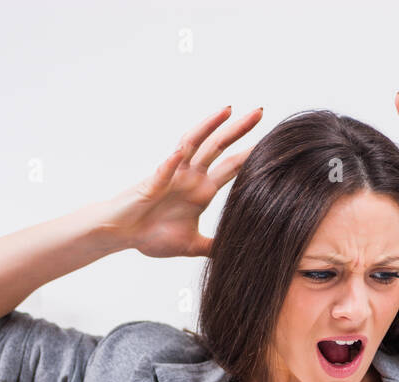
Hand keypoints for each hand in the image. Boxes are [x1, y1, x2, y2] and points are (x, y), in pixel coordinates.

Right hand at [101, 105, 262, 257]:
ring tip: (227, 110)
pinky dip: (172, 162)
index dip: (251, 155)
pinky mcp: (152, 183)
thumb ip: (214, 246)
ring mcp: (172, 176)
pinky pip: (163, 170)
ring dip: (209, 127)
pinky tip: (180, 151)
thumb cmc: (152, 235)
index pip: (233, 168)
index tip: (276, 143)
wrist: (122, 235)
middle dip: (239, 130)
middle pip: (219, 147)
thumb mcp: (193, 245)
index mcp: (201, 190)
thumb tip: (236, 253)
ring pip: (193, 145)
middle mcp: (190, 177)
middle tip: (261, 111)